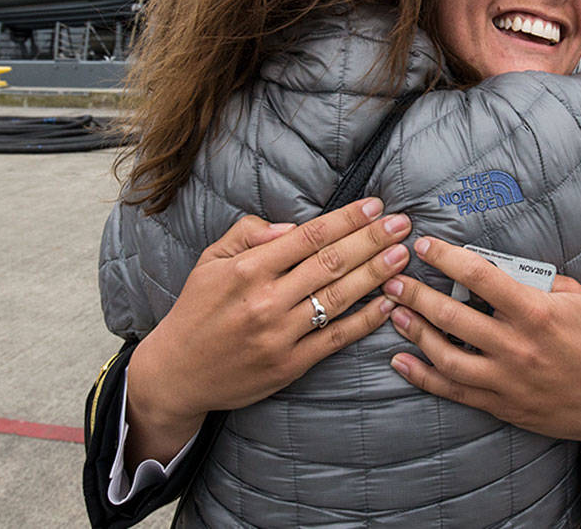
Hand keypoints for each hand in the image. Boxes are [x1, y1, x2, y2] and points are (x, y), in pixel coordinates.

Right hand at [125, 199, 411, 465]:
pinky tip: (388, 304)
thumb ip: (248, 234)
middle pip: (331, 263)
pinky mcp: (290, 365)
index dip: (346, 219)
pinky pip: (336, 339)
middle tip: (403, 224)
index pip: (308, 236)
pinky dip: (365, 321)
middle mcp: (266, 300)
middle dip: (372, 240)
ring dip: (376, 274)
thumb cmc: (197, 310)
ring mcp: (280, 335)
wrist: (177, 373)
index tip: (375, 206)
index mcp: (247, 269)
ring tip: (402, 255)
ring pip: (338, 298)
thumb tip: (291, 227)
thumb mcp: (210, 261)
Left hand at [381, 237, 580, 442]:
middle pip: (453, 316)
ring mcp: (506, 380)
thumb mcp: (578, 299)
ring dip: (415, 333)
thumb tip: (502, 266)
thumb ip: (539, 281)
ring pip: (446, 356)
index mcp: (535, 313)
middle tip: (392, 280)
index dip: (447, 258)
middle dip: (417, 295)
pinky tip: (402, 362)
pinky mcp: (501, 405)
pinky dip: (423, 377)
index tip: (425, 246)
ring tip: (394, 314)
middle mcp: (516, 347)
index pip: (480, 277)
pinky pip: (453, 391)